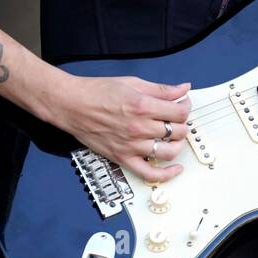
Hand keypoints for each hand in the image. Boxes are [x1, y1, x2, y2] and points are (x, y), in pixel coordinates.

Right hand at [51, 75, 192, 182]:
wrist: (71, 104)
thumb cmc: (96, 92)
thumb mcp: (133, 83)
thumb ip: (161, 89)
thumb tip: (183, 89)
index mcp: (143, 106)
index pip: (180, 112)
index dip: (186, 108)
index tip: (183, 106)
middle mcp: (139, 127)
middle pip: (177, 131)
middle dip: (182, 124)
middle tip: (177, 120)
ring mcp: (131, 145)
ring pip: (169, 151)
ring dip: (177, 145)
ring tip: (175, 138)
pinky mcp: (122, 158)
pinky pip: (149, 173)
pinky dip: (166, 174)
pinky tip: (175, 169)